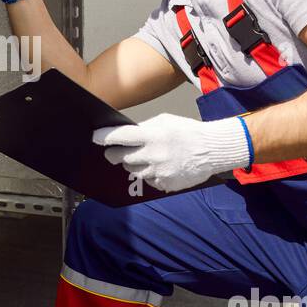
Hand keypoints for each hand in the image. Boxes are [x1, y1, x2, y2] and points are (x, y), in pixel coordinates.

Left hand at [92, 113, 251, 192]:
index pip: (120, 137)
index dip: (104, 137)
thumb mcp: (165, 121)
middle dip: (115, 154)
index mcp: (152, 136)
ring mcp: (158, 172)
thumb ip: (144, 128)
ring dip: (135, 164)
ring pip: (133, 171)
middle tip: (114, 152)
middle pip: (121, 158)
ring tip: (150, 156)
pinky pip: (148, 180)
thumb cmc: (188, 132)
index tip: (94, 137)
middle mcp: (153, 155)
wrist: (212, 150)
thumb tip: (125, 135)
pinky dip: (151, 174)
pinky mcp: (164, 184)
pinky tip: (162, 166)